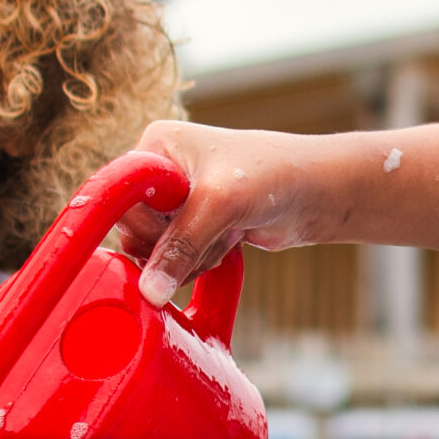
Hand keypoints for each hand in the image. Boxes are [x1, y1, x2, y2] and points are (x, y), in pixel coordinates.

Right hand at [118, 120, 353, 306]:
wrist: (319, 192)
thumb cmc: (274, 177)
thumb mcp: (219, 205)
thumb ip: (181, 246)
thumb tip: (149, 292)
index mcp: (156, 145)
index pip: (119, 196)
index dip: (143, 223)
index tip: (171, 231)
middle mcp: (162, 171)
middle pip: (135, 231)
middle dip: (174, 245)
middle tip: (211, 231)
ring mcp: (178, 202)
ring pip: (158, 253)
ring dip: (192, 257)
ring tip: (227, 233)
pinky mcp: (196, 227)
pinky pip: (179, 261)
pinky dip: (203, 262)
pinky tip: (231, 243)